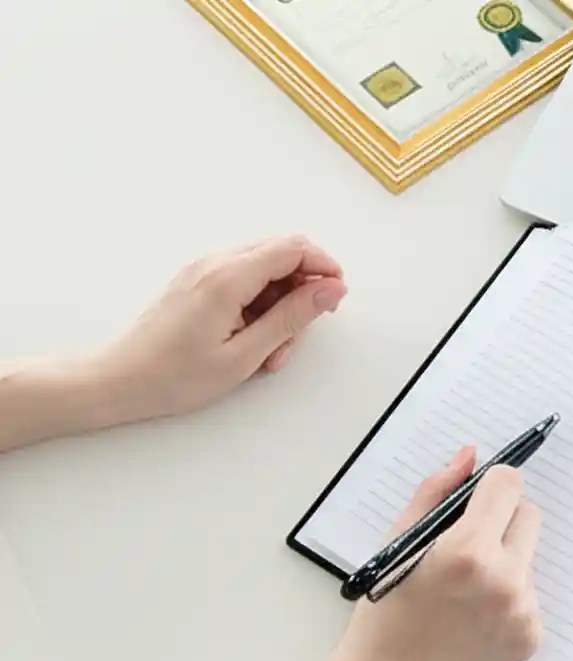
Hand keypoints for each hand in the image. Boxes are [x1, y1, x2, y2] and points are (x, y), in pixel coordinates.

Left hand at [97, 236, 345, 421]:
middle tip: (306, 327)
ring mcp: (204, 270)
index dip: (324, 269)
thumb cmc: (173, 376)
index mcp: (227, 277)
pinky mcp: (199, 282)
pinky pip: (245, 280)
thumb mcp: (245, 355)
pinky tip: (254, 340)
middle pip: (282, 252)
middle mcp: (215, 263)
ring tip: (273, 349)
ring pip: (266, 268)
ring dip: (282, 302)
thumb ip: (292, 318)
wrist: (118, 381)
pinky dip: (261, 304)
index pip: (293, 248)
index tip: (335, 300)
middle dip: (305, 287)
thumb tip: (330, 290)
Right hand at [292, 447, 542, 660]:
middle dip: (502, 518)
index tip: (477, 497)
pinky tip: (475, 613)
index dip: (490, 486)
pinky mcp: (531, 634)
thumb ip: (436, 491)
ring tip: (464, 588)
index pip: (509, 484)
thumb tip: (469, 456)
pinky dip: (508, 596)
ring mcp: (522, 610)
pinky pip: (531, 593)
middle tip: (468, 542)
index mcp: (468, 550)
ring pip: (529, 556)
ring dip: (505, 559)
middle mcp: (503, 579)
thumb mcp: (400, 541)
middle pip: (529, 515)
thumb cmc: (386, 611)